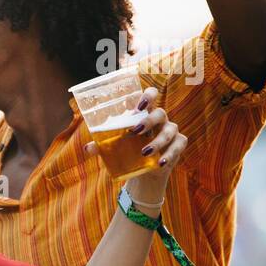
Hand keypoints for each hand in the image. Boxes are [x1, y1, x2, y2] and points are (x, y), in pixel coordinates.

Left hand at [82, 87, 186, 205]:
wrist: (145, 170)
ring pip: (170, 130)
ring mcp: (170, 130)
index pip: (151, 95)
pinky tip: (160, 162)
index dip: (148, 96)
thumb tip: (87, 148)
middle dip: (148, 121)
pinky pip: (177, 146)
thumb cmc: (128, 150)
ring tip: (144, 152)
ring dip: (158, 141)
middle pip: (160, 112)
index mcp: (144, 113)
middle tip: (135, 131)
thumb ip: (101, 146)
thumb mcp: (113, 148)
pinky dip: (169, 154)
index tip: (139, 106)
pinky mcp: (178, 144)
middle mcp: (160, 119)